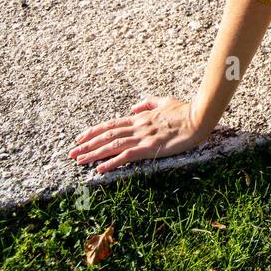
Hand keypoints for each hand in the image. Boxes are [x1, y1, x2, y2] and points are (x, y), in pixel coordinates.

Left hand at [69, 95, 207, 173]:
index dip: (94, 131)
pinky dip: (111, 162)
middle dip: (88, 144)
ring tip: (79, 161)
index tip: (80, 138)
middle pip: (107, 135)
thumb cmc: (185, 110)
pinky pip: (126, 155)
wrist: (198, 117)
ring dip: (94, 153)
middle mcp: (138, 126)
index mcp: (140, 117)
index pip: (112, 124)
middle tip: (71, 153)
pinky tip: (100, 169)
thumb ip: (148, 103)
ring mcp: (143, 137)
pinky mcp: (150, 147)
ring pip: (112, 145)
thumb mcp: (165, 101)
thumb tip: (133, 107)